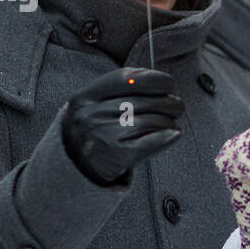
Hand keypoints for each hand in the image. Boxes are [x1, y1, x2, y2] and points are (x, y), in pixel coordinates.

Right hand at [62, 67, 184, 185]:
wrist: (72, 170)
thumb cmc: (94, 131)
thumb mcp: (94, 105)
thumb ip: (122, 89)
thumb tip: (162, 81)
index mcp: (86, 97)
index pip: (126, 78)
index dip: (154, 78)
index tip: (169, 84)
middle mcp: (91, 114)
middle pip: (145, 101)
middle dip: (169, 103)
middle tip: (177, 107)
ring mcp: (102, 135)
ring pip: (152, 121)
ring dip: (169, 123)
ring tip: (172, 125)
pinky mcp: (116, 156)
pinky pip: (150, 143)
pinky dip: (166, 138)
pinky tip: (174, 135)